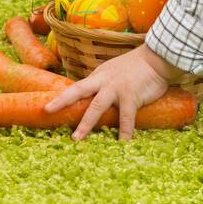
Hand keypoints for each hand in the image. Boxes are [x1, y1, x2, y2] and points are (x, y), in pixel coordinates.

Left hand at [42, 44, 170, 141]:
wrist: (156, 58)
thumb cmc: (137, 68)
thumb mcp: (115, 73)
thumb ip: (105, 86)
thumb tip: (96, 102)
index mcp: (99, 76)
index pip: (77, 87)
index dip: (62, 97)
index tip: (46, 107)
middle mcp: (104, 81)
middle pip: (79, 91)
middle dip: (62, 101)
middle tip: (48, 111)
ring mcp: (116, 88)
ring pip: (97, 106)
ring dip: (86, 123)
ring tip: (77, 139)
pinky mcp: (131, 95)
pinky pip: (126, 118)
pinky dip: (124, 132)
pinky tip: (122, 144)